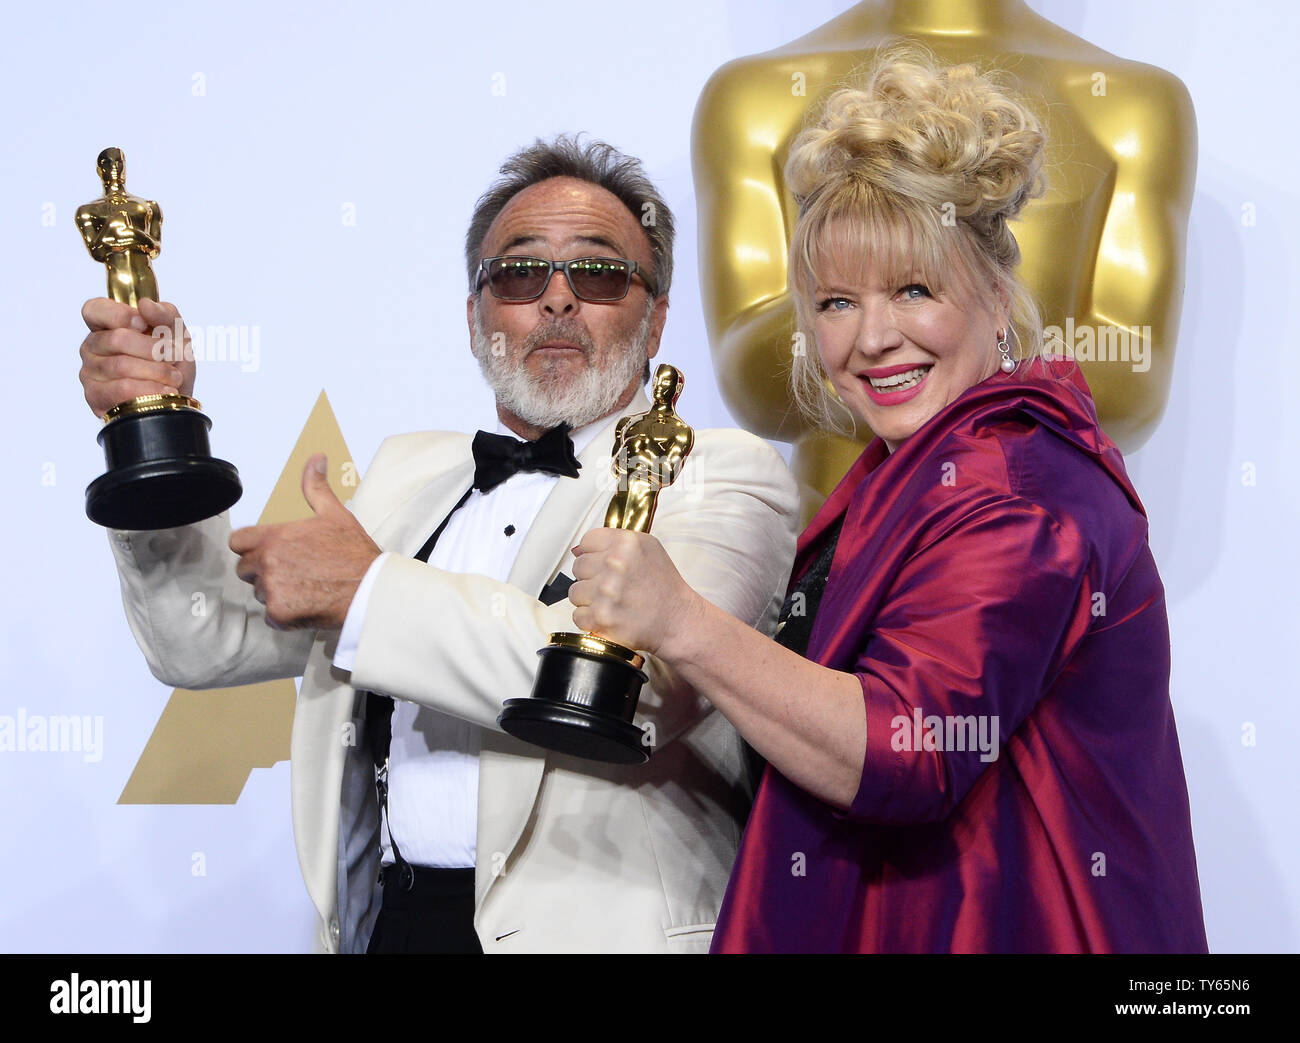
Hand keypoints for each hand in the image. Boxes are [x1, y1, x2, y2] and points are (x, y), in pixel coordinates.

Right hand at [79, 297, 195, 417]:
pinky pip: (121, 390)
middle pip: (117, 339)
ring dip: (157, 372)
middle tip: (174, 357)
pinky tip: (165, 392)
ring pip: (121, 366)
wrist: (175, 401)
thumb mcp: (177, 336)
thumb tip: (145, 305)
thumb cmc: (171, 365)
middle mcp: (92, 346)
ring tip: (175, 377)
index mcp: (107, 325)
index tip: (143, 324)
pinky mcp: (95, 396)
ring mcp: (89, 372)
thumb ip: (165, 315)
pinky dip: (149, 390)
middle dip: (153, 349)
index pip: (95, 309)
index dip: (119, 314)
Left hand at [229, 454, 381, 630]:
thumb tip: (316, 459)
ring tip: (305, 588)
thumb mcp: (335, 514)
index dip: (251, 546)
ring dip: (275, 592)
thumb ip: (315, 487)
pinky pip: (271, 616)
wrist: (370, 589)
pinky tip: (307, 605)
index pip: (238, 542)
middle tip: (293, 572)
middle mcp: (268, 562)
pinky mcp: (279, 614)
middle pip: (245, 569)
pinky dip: (286, 615)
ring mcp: (272, 589)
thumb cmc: (354, 553)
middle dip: (263, 570)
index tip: (268, 551)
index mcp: (275, 537)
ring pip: (259, 592)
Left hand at [569, 528, 702, 656]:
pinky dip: (590, 620)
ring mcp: (606, 592)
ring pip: (575, 592)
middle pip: (578, 566)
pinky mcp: (601, 617)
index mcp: (626, 543)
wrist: (677, 621)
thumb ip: (615, 542)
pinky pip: (577, 615)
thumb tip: (580, 550)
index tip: (602, 563)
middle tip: (612, 586)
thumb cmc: (663, 587)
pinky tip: (610, 616)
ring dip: (589, 599)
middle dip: (592, 577)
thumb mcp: (648, 549)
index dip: (593, 554)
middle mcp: (615, 564)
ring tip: (611, 602)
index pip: (587, 541)